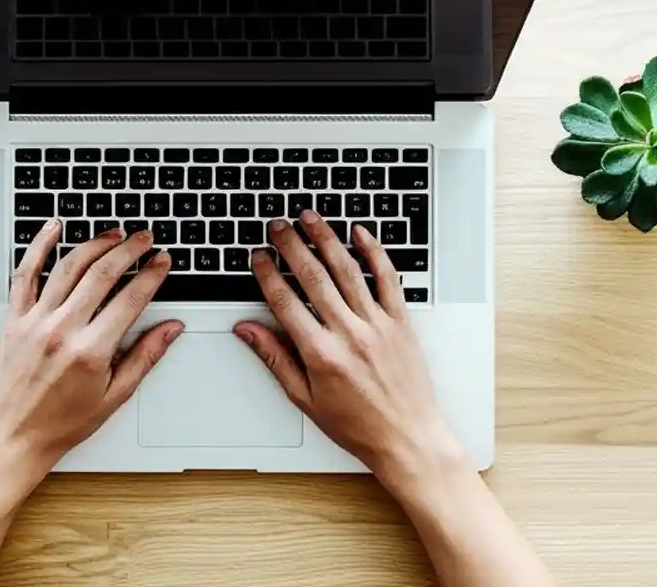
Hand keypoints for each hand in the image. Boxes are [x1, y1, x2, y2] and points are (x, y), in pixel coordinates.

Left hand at [0, 220, 182, 484]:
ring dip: (94, 244)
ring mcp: (34, 321)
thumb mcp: (114, 396)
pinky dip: (39, 246)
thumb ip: (145, 356)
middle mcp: (62, 330)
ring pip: (68, 267)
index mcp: (90, 351)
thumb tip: (171, 329)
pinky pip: (25, 273)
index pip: (130, 299)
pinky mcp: (14, 319)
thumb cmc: (62, 423)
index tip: (162, 261)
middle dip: (128, 250)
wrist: (13, 437)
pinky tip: (53, 228)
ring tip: (114, 234)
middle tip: (144, 238)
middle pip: (101, 274)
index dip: (151, 274)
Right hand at [235, 211, 466, 487]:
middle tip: (278, 225)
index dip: (267, 274)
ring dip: (326, 239)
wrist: (408, 438)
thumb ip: (275, 359)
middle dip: (292, 245)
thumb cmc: (358, 426)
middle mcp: (349, 334)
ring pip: (348, 270)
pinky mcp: (401, 322)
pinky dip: (374, 252)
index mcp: (321, 354)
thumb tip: (248, 331)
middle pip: (314, 277)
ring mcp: (378, 324)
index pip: (285, 302)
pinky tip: (361, 234)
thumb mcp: (305, 399)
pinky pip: (387, 278)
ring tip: (310, 218)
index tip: (258, 257)